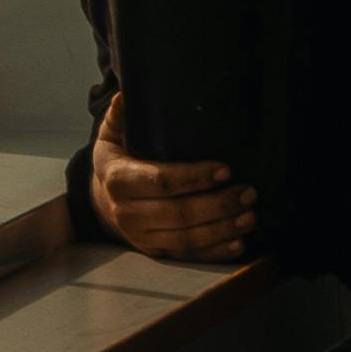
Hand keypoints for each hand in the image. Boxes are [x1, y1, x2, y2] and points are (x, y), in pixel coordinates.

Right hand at [90, 97, 254, 271]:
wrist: (100, 201)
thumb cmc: (116, 161)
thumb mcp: (111, 135)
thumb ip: (120, 116)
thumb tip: (124, 95)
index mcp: (119, 180)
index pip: (161, 181)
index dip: (194, 177)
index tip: (225, 169)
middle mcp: (128, 213)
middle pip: (179, 214)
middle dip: (218, 205)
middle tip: (248, 192)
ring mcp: (142, 237)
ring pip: (186, 239)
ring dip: (222, 229)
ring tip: (250, 216)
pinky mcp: (155, 252)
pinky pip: (188, 256)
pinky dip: (215, 252)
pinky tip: (238, 243)